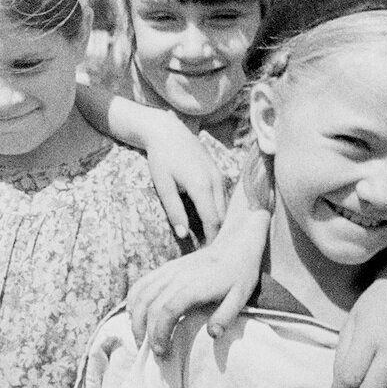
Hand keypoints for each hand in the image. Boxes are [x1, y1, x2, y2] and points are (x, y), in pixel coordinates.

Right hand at [128, 244, 258, 354]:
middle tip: (150, 352)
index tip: (161, 351)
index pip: (168, 310)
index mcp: (194, 286)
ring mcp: (168, 271)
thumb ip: (226, 316)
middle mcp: (176, 277)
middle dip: (145, 331)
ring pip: (141, 294)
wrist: (234, 245)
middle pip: (150, 305)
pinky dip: (133, 301)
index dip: (160, 332)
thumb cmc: (239, 275)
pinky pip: (141, 284)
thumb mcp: (241, 297)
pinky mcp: (165, 268)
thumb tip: (212, 335)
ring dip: (135, 318)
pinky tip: (135, 316)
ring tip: (139, 338)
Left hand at [142, 115, 226, 241]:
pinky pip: (223, 197)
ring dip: (220, 224)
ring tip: (211, 241)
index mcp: (202, 186)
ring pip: (226, 207)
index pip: (213, 221)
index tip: (206, 256)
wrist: (167, 131)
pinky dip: (220, 211)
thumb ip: (174, 211)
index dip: (211, 240)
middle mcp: (215, 181)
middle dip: (218, 235)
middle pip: (223, 216)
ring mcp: (219, 175)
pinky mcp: (218, 172)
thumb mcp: (163, 185)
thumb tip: (184, 235)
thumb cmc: (161, 158)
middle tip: (210, 253)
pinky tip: (212, 221)